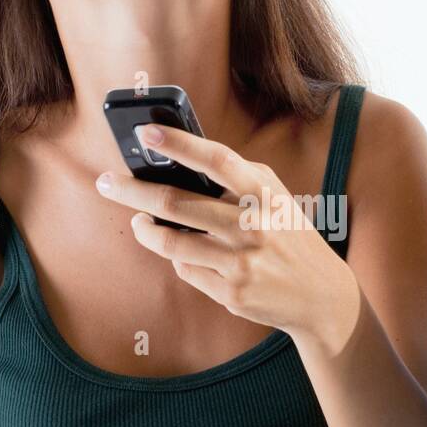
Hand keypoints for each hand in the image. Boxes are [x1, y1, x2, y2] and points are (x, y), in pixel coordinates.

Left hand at [95, 124, 360, 348]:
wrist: (320, 294)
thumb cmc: (287, 235)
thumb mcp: (274, 198)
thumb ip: (235, 180)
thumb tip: (175, 165)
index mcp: (263, 193)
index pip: (217, 160)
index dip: (179, 143)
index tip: (146, 132)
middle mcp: (252, 225)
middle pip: (175, 204)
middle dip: (132, 191)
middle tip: (106, 182)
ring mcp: (241, 261)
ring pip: (170, 243)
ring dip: (145, 231)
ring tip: (139, 222)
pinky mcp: (233, 292)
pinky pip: (186, 270)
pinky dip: (180, 260)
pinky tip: (187, 255)